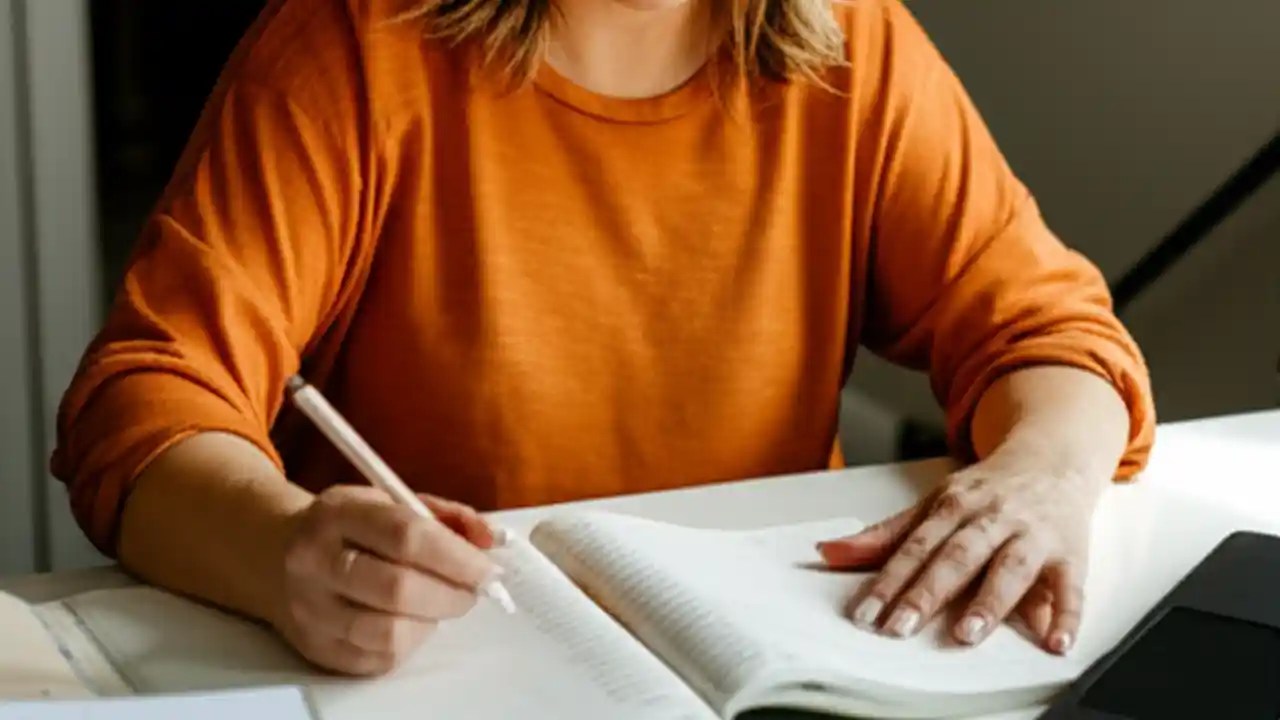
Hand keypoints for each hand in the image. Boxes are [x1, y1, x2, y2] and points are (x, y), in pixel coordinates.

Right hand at [274, 486, 501, 674]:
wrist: (275, 555)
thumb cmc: (349, 527)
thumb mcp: (389, 500)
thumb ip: (444, 516)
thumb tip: (490, 540)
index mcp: (337, 514)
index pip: (406, 536)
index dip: (456, 556)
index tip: (487, 567)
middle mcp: (315, 562)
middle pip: (398, 589)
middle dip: (452, 594)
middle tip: (473, 591)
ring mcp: (310, 610)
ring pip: (389, 632)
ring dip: (433, 620)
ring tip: (441, 604)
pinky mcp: (316, 648)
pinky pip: (378, 657)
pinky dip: (410, 640)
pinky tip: (411, 620)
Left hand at [817, 449, 1105, 653]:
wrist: (1054, 457)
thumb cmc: (988, 490)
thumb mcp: (934, 503)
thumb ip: (885, 534)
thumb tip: (828, 552)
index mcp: (955, 505)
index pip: (915, 546)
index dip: (888, 580)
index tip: (866, 613)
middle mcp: (992, 518)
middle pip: (957, 556)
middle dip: (927, 592)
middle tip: (900, 627)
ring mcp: (1033, 534)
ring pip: (1010, 567)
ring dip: (991, 601)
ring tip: (968, 634)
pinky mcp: (1070, 553)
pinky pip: (1071, 586)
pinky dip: (1067, 614)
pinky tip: (1055, 641)